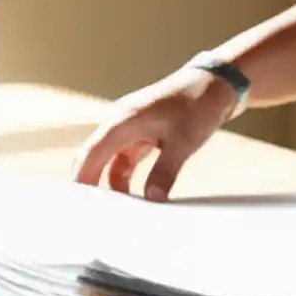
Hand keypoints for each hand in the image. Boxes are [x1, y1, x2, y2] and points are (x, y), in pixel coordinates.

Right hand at [71, 66, 238, 199]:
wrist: (218, 83)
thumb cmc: (198, 104)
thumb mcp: (183, 141)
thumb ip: (165, 171)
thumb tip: (152, 198)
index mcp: (124, 120)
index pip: (92, 153)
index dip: (82, 178)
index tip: (78, 203)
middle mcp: (122, 123)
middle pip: (95, 156)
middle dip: (91, 182)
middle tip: (90, 212)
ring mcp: (132, 127)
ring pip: (111, 159)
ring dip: (112, 182)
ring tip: (114, 210)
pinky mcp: (144, 132)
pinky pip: (127, 158)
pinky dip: (127, 175)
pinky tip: (135, 195)